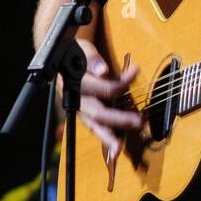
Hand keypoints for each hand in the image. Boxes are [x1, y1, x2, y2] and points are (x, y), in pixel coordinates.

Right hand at [68, 37, 142, 162]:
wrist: (61, 60)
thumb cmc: (74, 54)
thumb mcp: (81, 49)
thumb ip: (91, 59)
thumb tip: (103, 71)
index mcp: (74, 83)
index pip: (103, 87)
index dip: (122, 82)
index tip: (136, 70)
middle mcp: (76, 100)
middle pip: (98, 113)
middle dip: (119, 119)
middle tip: (139, 121)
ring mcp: (80, 111)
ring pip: (94, 127)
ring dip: (109, 138)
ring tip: (120, 149)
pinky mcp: (85, 116)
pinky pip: (96, 129)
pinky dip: (105, 140)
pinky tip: (115, 152)